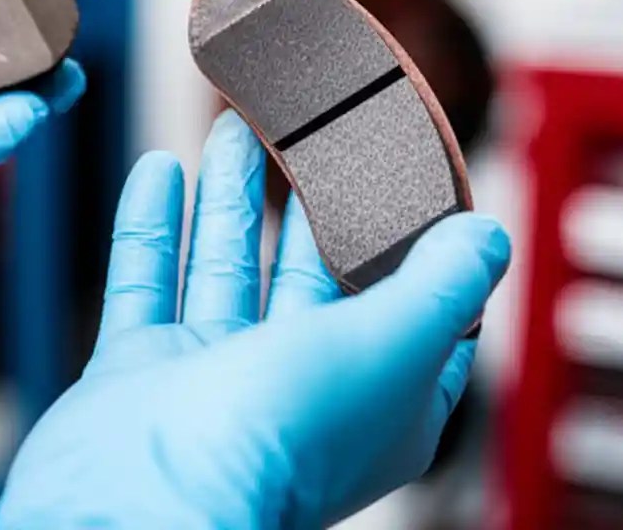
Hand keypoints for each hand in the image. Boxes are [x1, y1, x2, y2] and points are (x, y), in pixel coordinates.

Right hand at [0, 112, 508, 528]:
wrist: (148, 492)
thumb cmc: (275, 437)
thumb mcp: (391, 344)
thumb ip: (442, 285)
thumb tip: (485, 237)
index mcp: (368, 403)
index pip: (404, 317)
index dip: (406, 253)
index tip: (402, 189)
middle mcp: (289, 392)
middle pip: (303, 279)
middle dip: (304, 204)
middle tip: (301, 137)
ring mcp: (208, 380)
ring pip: (220, 272)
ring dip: (225, 201)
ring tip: (231, 131)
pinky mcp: (138, 372)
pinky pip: (145, 284)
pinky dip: (151, 227)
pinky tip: (157, 172)